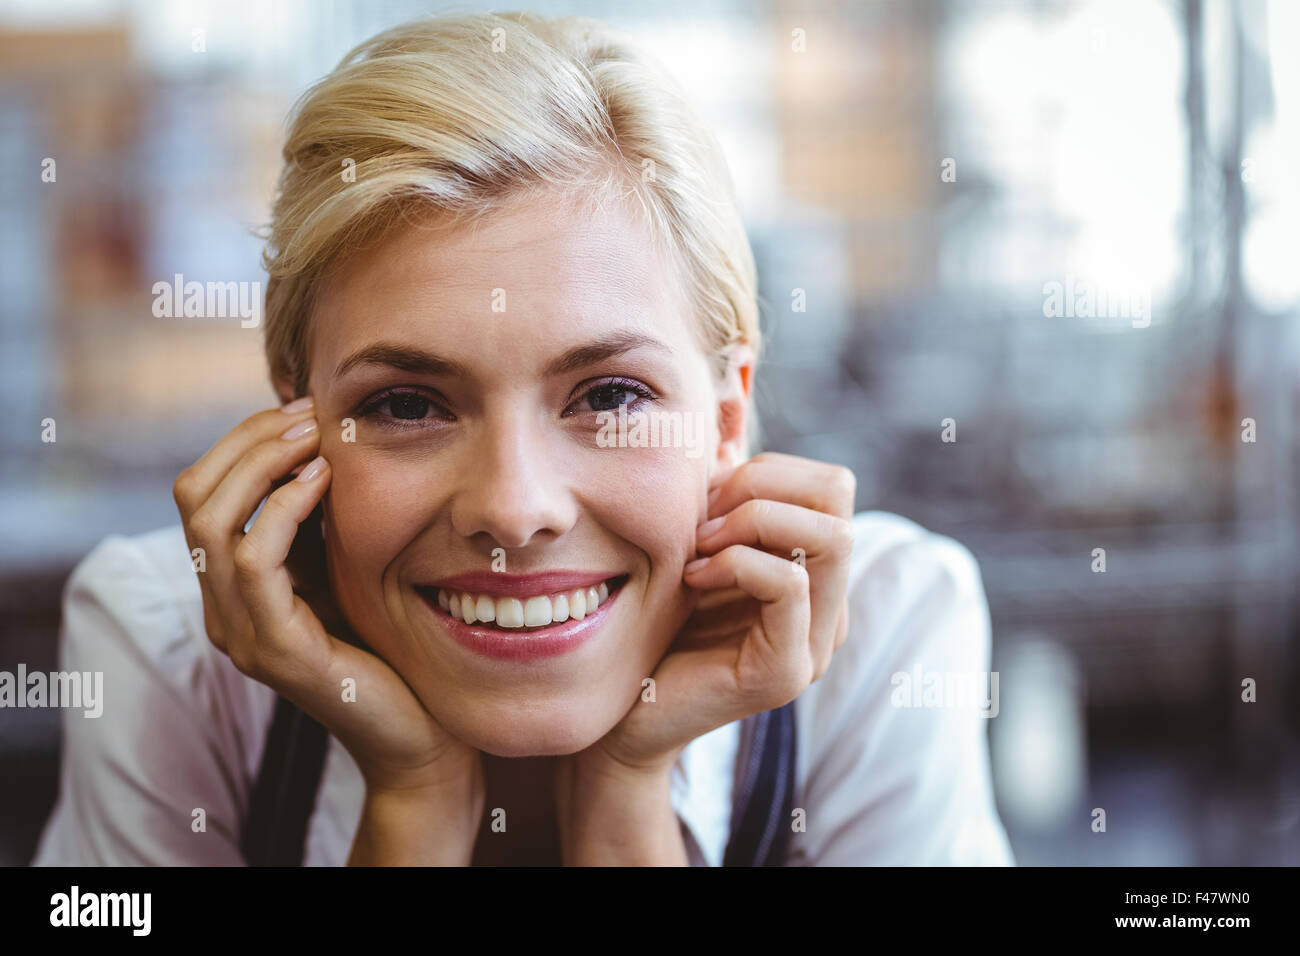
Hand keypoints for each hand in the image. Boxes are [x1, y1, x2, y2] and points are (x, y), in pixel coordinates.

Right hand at [173, 399, 483, 860]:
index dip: (244, 439)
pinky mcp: (277, 651)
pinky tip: (322, 480)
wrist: (423, 732)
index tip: (301, 406)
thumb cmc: (392, 644)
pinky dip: (284, 508)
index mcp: (233, 588)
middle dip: (248, 440)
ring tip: (316, 436)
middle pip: (193, 496)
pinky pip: (254, 563)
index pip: (202, 490)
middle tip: (307, 411)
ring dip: (264, 463)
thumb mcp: (345, 565)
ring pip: (211, 523)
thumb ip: (319, 518)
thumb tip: (319, 435)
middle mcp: (224, 610)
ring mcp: (243, 634)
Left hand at [555, 452, 854, 863]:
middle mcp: (829, 605)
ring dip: (754, 522)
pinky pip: (789, 586)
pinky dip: (736, 563)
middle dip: (761, 487)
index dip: (768, 470)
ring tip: (701, 545)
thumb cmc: (656, 624)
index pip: (832, 484)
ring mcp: (816, 642)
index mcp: (815, 573)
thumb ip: (720, 497)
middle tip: (703, 517)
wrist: (624, 714)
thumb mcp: (693, 544)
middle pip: (839, 497)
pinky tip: (693, 577)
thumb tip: (729, 419)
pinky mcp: (788, 672)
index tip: (706, 497)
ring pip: (831, 538)